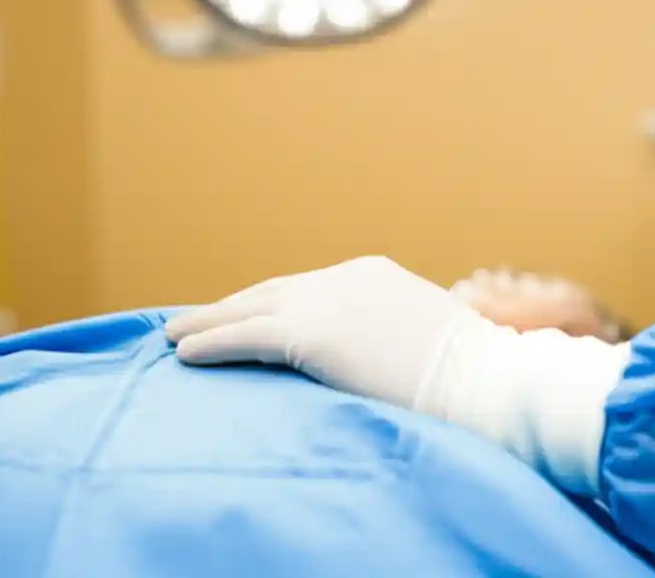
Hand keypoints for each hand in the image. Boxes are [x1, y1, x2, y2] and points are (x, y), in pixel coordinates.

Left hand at [166, 256, 628, 494]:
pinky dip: (209, 342)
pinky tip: (183, 353)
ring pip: (247, 310)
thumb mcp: (428, 337)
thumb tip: (384, 355)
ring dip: (206, 322)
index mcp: (372, 274)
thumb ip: (393, 334)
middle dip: (231, 306)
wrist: (481, 380)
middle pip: (269, 291)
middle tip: (195, 320)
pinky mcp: (309, 334)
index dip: (268, 302)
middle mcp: (343, 278)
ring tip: (173, 335)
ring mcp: (325, 302)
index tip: (244, 314)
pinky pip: (244, 337)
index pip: (305, 287)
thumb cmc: (467, 372)